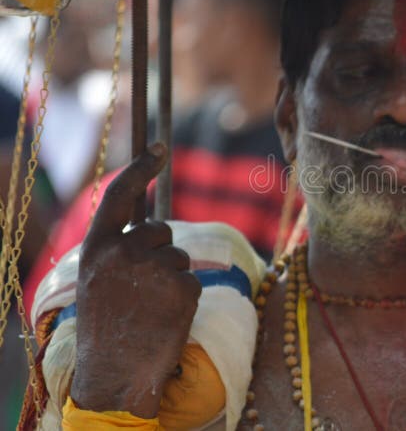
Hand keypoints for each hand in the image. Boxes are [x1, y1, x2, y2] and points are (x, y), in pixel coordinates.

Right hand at [70, 144, 200, 417]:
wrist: (117, 373)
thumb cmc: (108, 327)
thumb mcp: (99, 280)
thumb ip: (119, 249)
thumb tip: (152, 225)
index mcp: (97, 248)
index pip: (118, 194)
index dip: (139, 168)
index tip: (159, 148)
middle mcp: (123, 251)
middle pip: (160, 230)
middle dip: (160, 251)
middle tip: (144, 288)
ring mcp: (153, 268)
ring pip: (179, 256)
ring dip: (172, 278)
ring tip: (151, 307)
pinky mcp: (182, 287)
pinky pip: (193, 279)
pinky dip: (185, 297)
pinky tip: (166, 317)